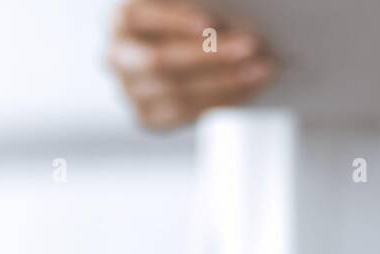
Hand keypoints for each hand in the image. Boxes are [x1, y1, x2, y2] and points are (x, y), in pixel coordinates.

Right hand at [109, 0, 275, 129]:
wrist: (177, 48)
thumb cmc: (188, 17)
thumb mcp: (187, 6)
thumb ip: (202, 8)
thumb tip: (230, 15)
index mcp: (122, 20)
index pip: (140, 17)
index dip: (174, 21)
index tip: (210, 22)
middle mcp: (118, 56)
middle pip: (158, 61)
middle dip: (209, 55)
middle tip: (251, 46)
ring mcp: (129, 91)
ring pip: (176, 92)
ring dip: (225, 82)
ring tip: (261, 69)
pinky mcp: (147, 117)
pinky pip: (185, 114)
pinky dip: (221, 100)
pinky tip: (248, 88)